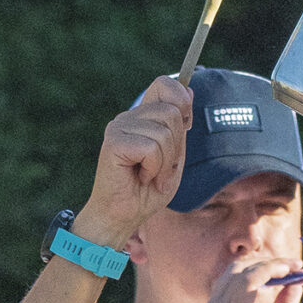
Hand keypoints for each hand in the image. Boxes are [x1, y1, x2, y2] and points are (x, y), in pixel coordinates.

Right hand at [77, 76, 192, 248]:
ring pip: (164, 132)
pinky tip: (140, 177)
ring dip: (165, 163)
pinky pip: (151, 148)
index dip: (181, 101)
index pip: (165, 84)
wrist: (122, 217)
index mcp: (141, 117)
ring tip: (150, 175)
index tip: (183, 128)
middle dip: (176, 147)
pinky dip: (154, 169)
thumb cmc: (146, 191)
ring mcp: (119, 128)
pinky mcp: (114, 142)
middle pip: (172, 113)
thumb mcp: (173, 156)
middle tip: (160, 168)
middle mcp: (128, 117)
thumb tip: (188, 90)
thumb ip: (180, 126)